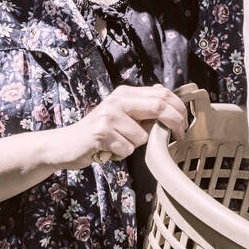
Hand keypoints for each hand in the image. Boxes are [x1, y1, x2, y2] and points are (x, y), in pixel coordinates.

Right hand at [55, 83, 188, 169]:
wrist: (64, 145)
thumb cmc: (98, 133)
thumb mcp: (121, 115)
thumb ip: (142, 110)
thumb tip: (170, 103)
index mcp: (125, 93)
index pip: (162, 93)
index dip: (179, 109)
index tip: (184, 124)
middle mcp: (117, 100)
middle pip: (159, 106)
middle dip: (174, 123)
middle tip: (179, 136)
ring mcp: (108, 115)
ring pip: (143, 136)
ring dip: (135, 146)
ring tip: (118, 145)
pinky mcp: (101, 133)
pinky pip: (127, 149)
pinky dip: (121, 155)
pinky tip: (108, 151)